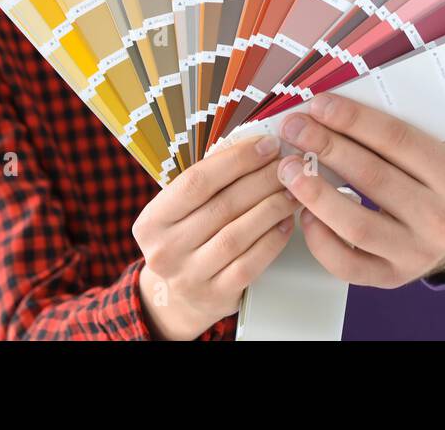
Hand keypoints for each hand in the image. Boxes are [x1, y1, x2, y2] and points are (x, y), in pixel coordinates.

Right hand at [133, 134, 299, 339]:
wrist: (180, 299)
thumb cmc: (187, 240)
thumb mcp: (180, 212)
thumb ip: (208, 183)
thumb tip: (256, 146)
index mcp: (152, 221)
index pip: (197, 181)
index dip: (237, 160)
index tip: (267, 144)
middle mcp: (165, 250)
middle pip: (223, 205)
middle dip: (262, 179)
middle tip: (288, 164)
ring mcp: (189, 276)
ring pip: (238, 234)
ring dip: (272, 207)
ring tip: (292, 190)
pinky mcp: (216, 296)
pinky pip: (251, 262)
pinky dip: (273, 239)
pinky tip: (286, 222)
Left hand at [275, 93, 444, 287]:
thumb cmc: (444, 184)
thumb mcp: (439, 151)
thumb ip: (393, 137)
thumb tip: (332, 113)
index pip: (396, 140)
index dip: (353, 120)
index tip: (319, 105)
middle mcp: (439, 219)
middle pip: (372, 177)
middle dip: (326, 147)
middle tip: (294, 129)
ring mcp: (416, 253)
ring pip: (356, 224)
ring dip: (315, 193)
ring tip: (289, 170)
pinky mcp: (393, 277)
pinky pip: (347, 263)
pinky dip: (320, 238)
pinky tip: (306, 214)